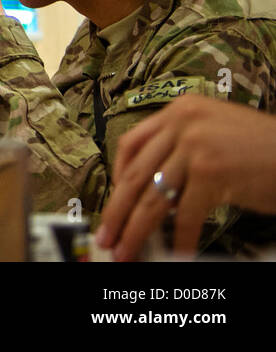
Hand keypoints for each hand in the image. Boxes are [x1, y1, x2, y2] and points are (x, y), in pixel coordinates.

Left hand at [96, 95, 275, 259]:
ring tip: (127, 252)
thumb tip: (156, 192)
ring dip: (137, 230)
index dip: (119, 176)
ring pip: (154, 198)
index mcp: (180, 110)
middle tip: (105, 237)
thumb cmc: (265, 151)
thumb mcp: (215, 135)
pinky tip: (178, 254)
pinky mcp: (211, 173)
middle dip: (117, 211)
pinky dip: (180, 239)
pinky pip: (186, 214)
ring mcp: (195, 147)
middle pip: (136, 174)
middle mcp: (182, 123)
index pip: (132, 143)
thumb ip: (182, 153)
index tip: (113, 201)